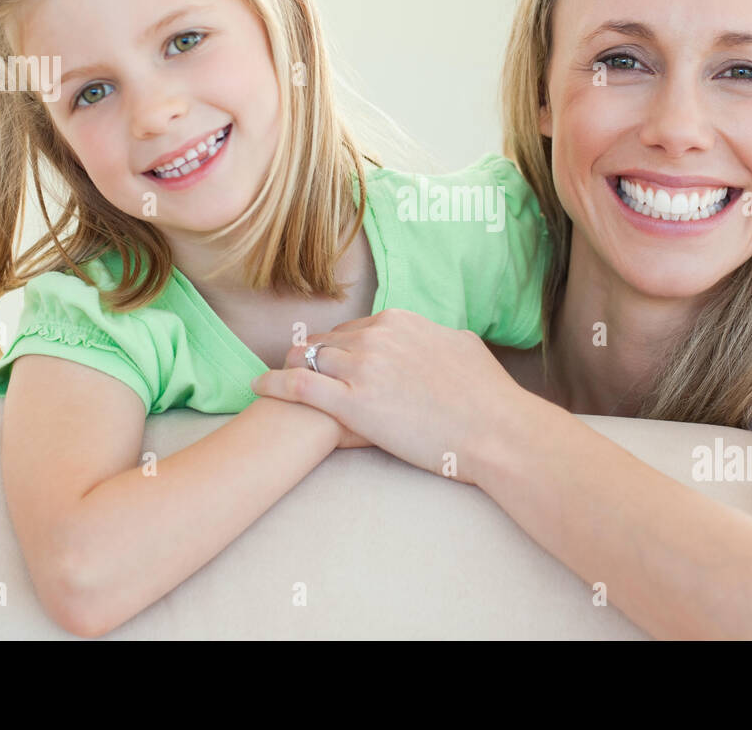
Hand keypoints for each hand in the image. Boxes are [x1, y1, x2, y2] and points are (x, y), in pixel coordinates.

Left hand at [251, 309, 526, 484]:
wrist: (495, 429)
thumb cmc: (487, 396)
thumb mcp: (463, 346)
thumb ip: (436, 337)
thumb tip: (432, 338)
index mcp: (400, 321)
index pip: (353, 327)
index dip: (337, 345)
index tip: (329, 358)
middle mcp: (376, 336)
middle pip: (325, 341)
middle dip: (309, 356)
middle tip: (294, 369)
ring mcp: (362, 368)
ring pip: (307, 359)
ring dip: (288, 368)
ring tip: (273, 380)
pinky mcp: (352, 403)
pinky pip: (297, 387)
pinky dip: (272, 384)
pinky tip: (256, 388)